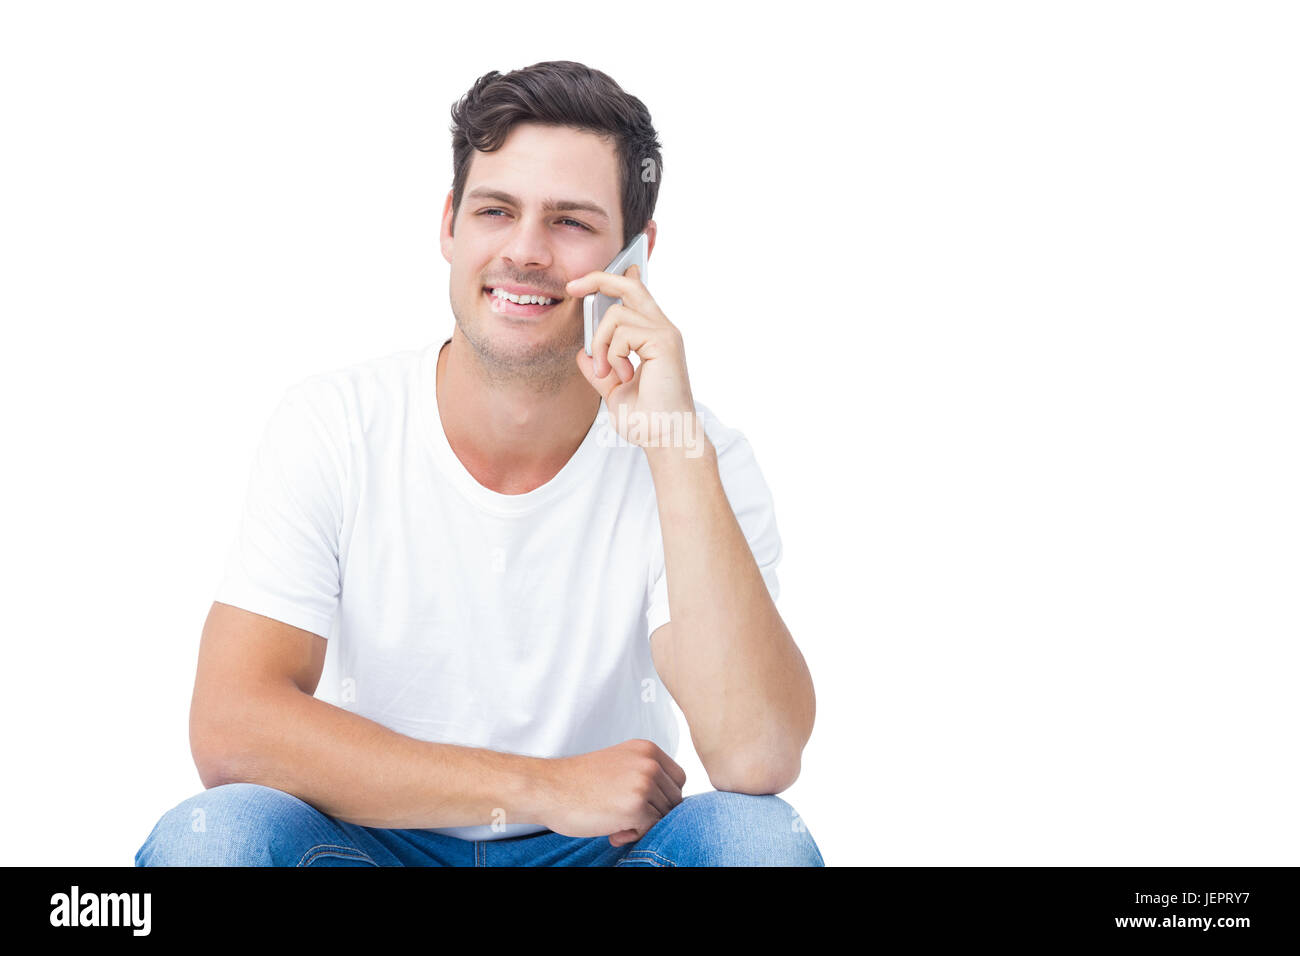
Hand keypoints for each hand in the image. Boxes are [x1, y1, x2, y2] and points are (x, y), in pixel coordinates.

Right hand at [533, 738, 686, 845]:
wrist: (548, 788)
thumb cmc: (578, 781)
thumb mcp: (619, 764)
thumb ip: (644, 775)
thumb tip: (669, 804)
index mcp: (646, 749)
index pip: (677, 779)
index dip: (663, 797)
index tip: (642, 804)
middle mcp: (649, 763)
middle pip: (674, 799)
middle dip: (654, 814)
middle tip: (624, 818)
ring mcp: (644, 783)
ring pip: (664, 816)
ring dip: (642, 826)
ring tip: (615, 823)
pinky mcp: (637, 806)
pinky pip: (651, 829)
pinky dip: (634, 835)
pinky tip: (612, 831)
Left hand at [569, 264, 696, 447]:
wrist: (665, 438)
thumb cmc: (648, 420)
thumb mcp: (614, 391)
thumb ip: (600, 370)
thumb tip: (583, 354)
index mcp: (653, 337)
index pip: (634, 295)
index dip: (609, 282)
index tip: (580, 285)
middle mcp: (662, 330)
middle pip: (630, 286)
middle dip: (598, 279)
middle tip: (572, 287)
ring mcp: (665, 334)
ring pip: (616, 314)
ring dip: (600, 345)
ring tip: (609, 374)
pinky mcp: (664, 342)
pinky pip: (622, 332)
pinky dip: (612, 355)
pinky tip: (624, 376)